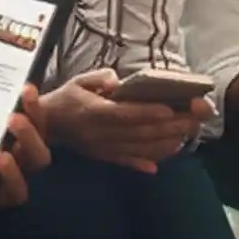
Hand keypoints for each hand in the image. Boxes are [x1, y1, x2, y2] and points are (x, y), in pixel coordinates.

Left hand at [0, 4, 49, 210]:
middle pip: (43, 134)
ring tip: (10, 126)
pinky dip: (14, 177)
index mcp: (0, 118)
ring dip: (31, 141)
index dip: (38, 98)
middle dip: (39, 117)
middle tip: (21, 99)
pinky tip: (1, 160)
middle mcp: (8, 144)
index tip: (28, 83)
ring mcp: (2, 172)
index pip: (33, 110)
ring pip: (37, 161)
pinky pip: (16, 193)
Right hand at [39, 69, 210, 173]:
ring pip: (138, 148)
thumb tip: (118, 82)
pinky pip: (129, 160)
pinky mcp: (103, 157)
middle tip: (192, 120)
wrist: (45, 125)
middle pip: (138, 132)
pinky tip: (167, 156)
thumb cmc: (66, 98)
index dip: (148, 113)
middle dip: (167, 127)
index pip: (124, 114)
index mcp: (93, 112)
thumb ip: (99, 77)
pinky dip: (148, 160)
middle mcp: (99, 134)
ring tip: (187, 135)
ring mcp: (102, 148)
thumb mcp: (79, 79)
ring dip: (164, 143)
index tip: (170, 109)